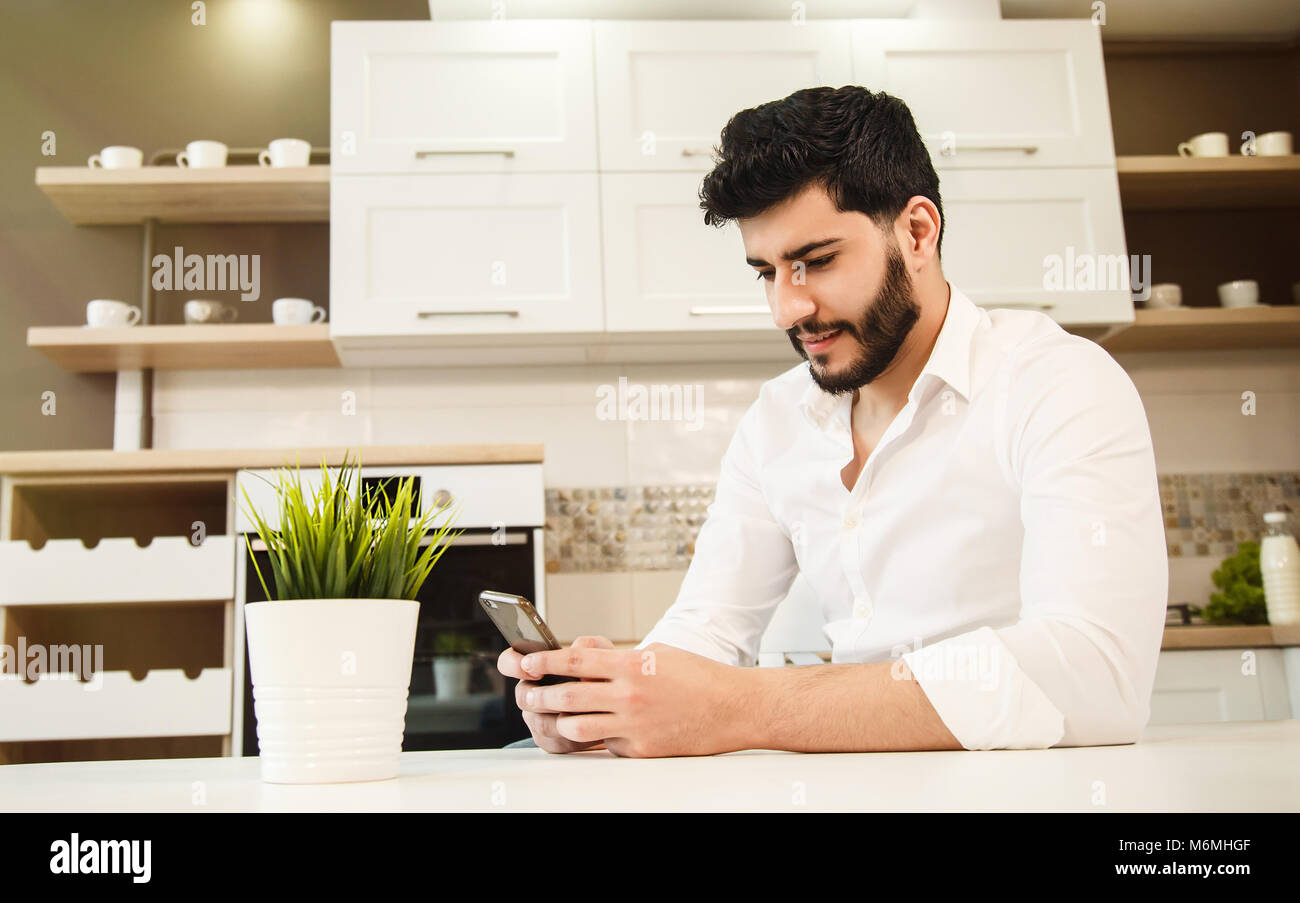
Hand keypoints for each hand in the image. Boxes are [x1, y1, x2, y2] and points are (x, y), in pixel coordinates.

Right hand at [497, 635, 610, 753]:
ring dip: (563, 719)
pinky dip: (573, 738)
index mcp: (538, 667)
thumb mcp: (604, 654)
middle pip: (522, 696)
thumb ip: (591, 646)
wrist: (618, 707)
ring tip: (588, 714)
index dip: (513, 665)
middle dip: (543, 697)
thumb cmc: (605, 676)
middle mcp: (532, 692)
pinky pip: (553, 743)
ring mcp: (538, 717)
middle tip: (565, 696)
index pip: (509, 662)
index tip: (531, 669)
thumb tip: (577, 649)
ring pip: (539, 722)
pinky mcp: (549, 740)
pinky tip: (593, 732)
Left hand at [516, 642, 752, 757]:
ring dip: (559, 722)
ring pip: (576, 728)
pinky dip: (597, 738)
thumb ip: (616, 656)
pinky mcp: (640, 750)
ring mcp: (633, 726)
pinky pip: (605, 745)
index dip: (543, 662)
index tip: (523, 663)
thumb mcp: (654, 653)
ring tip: (553, 716)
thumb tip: (581, 655)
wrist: (733, 708)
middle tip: (526, 695)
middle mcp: (629, 696)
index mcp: (632, 665)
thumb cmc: (696, 676)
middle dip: (538, 696)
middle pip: (567, 696)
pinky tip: (599, 730)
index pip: (574, 661)